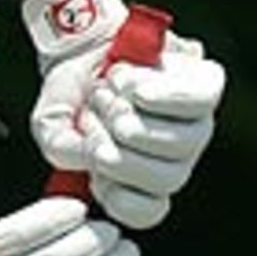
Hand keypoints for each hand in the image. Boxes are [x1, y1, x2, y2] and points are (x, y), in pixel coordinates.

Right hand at [23, 0, 225, 228]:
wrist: (83, 45)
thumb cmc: (72, 93)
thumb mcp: (51, 129)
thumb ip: (64, 153)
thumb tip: (91, 156)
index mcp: (137, 177)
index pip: (148, 210)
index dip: (118, 194)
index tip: (94, 163)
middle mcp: (173, 156)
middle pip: (169, 179)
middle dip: (124, 152)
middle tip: (97, 121)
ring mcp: (195, 123)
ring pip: (185, 143)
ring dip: (136, 119)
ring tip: (110, 95)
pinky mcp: (205, 85)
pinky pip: (199, 102)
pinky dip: (162, 95)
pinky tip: (135, 87)